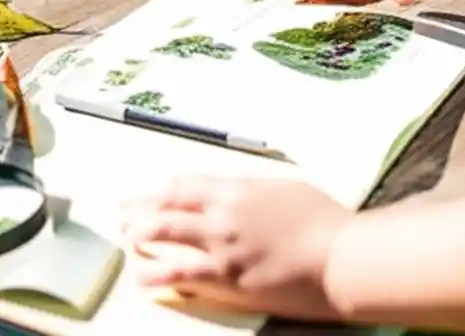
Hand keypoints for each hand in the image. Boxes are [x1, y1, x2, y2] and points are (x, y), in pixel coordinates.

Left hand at [119, 175, 352, 320]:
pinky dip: (155, 274)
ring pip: (163, 237)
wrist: (339, 258)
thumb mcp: (284, 190)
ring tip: (129, 241)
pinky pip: (179, 274)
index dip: (159, 192)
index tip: (149, 197)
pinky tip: (142, 277)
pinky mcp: (225, 279)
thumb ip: (251, 192)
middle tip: (125, 217)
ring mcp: (220, 248)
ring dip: (139, 237)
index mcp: (235, 189)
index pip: (181, 185)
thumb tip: (234, 194)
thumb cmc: (323, 221)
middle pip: (163, 208)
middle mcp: (220, 215)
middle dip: (138, 212)